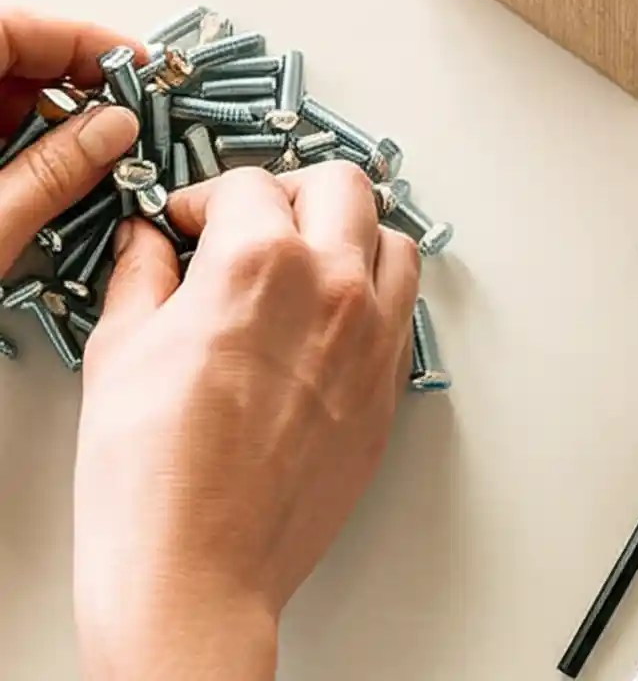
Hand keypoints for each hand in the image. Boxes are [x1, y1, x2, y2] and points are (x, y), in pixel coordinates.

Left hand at [0, 11, 140, 272]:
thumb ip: (53, 174)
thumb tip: (114, 132)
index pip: (8, 28)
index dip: (78, 40)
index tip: (136, 64)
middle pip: (6, 61)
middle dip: (73, 90)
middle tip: (129, 121)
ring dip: (49, 127)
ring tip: (96, 160)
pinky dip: (17, 150)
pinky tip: (49, 179)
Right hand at [73, 165, 420, 679]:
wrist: (200, 564)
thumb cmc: (154, 473)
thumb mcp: (123, 350)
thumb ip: (143, 277)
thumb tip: (147, 245)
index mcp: (261, 261)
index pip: (248, 183)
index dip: (206, 196)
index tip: (189, 222)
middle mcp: (334, 288)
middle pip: (344, 187)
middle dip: (294, 190)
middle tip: (257, 219)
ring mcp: (374, 339)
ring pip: (394, 245)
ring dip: (354, 236)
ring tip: (310, 260)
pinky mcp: (391, 389)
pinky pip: (404, 315)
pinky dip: (376, 298)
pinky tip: (332, 321)